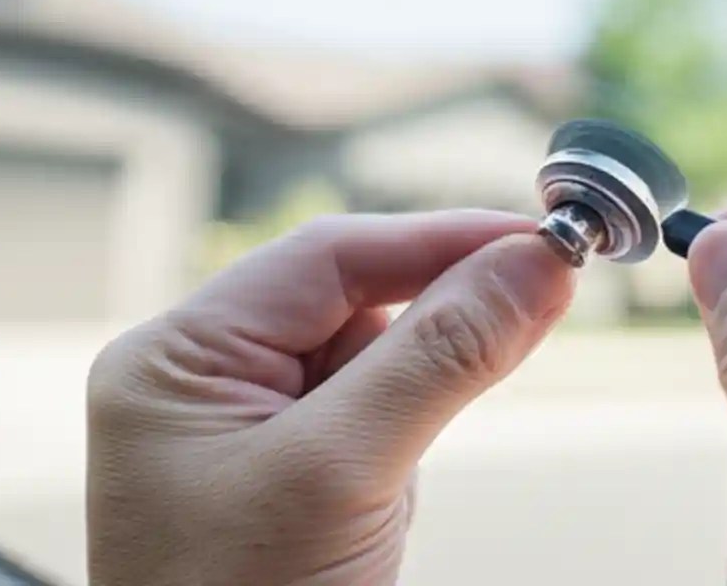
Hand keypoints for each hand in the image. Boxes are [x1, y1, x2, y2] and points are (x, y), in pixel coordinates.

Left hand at [86, 211, 573, 584]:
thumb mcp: (340, 473)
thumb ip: (439, 357)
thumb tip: (532, 264)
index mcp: (181, 357)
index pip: (328, 257)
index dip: (440, 239)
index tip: (539, 242)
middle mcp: (213, 379)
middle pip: (357, 297)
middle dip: (445, 305)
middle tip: (546, 293)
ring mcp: (259, 428)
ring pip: (380, 355)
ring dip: (430, 379)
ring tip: (412, 453)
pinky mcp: (304, 471)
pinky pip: (382, 413)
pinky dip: (417, 428)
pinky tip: (394, 488)